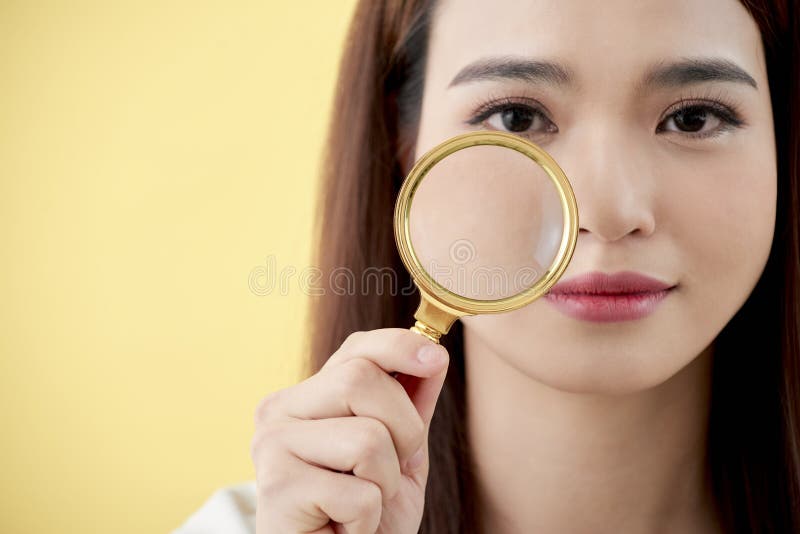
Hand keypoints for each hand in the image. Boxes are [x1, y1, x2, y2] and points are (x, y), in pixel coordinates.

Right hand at [251, 328, 449, 532]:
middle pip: (361, 380)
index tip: (435, 359)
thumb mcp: (399, 453)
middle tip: (389, 472)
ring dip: (385, 482)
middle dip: (403, 429)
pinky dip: (367, 518)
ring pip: (367, 437)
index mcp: (306, 397)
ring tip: (360, 505)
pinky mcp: (277, 487)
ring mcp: (272, 446)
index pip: (355, 349)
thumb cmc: (362, 515)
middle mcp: (280, 411)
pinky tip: (343, 527)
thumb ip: (411, 404)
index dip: (399, 346)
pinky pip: (359, 492)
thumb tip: (433, 354)